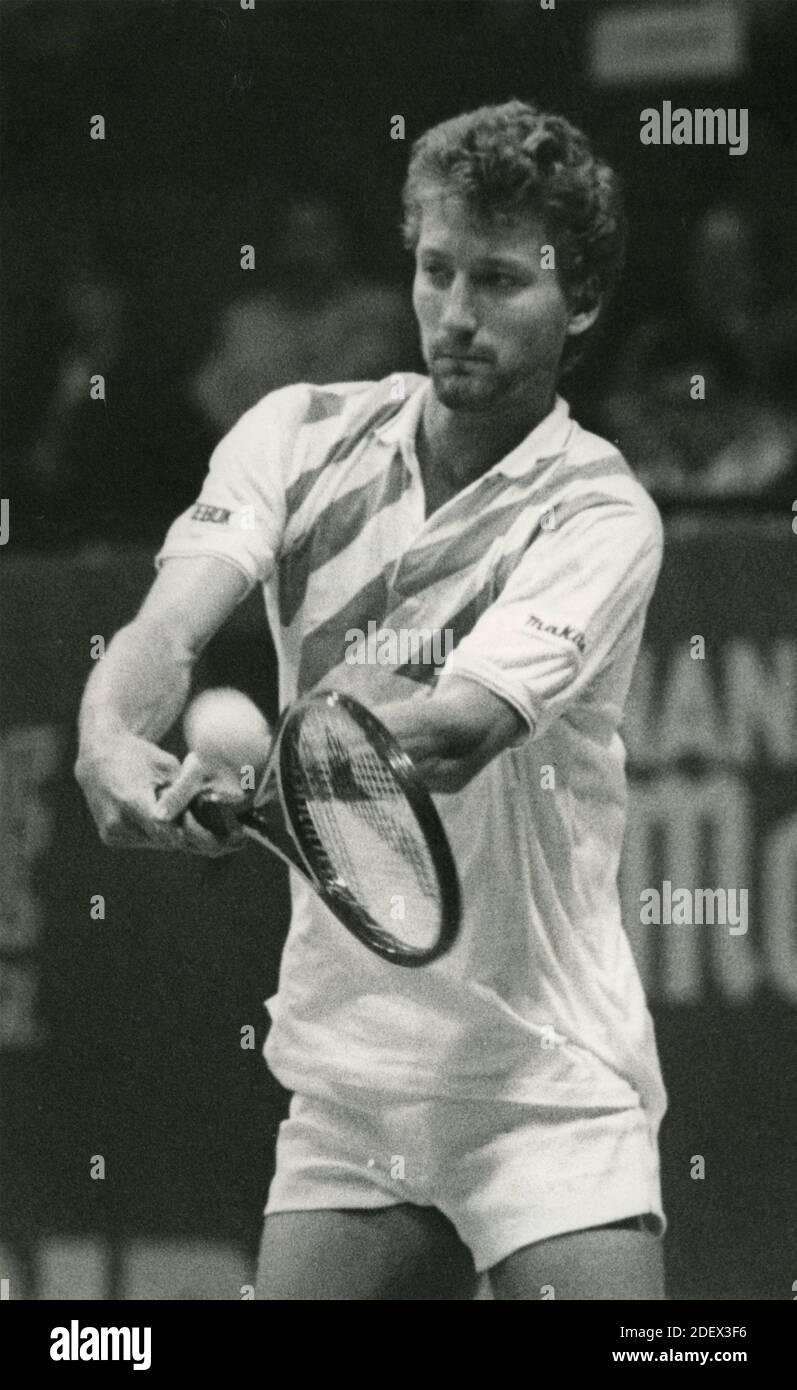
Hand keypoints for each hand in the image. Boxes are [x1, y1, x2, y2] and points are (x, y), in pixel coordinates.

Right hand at [75, 733, 244, 855]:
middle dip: (204, 839)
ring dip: (185, 835)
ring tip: (211, 827)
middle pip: (170, 840)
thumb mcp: (167, 767)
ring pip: (163, 843)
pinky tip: (181, 823)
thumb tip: (220, 807)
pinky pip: (150, 840)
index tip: (227, 839)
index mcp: (129, 799)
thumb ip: (187, 790)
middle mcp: (118, 822)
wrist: (98, 758)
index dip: (198, 834)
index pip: (167, 827)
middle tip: (236, 839)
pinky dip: (167, 833)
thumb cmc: (138, 756)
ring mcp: (114, 833)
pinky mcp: (112, 838)